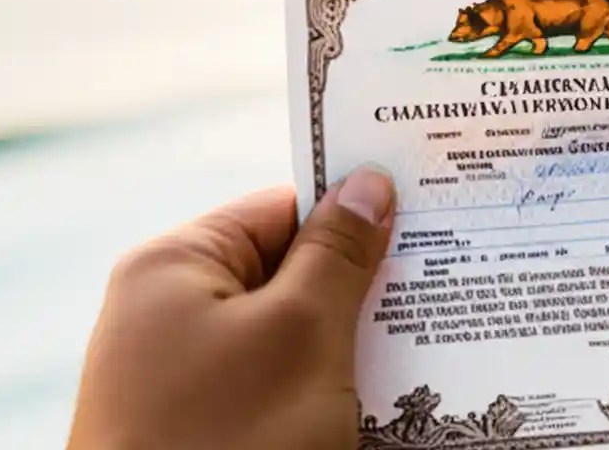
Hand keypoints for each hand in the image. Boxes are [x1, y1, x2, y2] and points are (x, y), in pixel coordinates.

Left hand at [67, 166, 396, 449]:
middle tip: (440, 287)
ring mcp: (183, 375)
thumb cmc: (228, 442)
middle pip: (290, 272)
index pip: (283, 209)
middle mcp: (169, 314)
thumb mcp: (302, 335)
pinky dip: (328, 385)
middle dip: (362, 285)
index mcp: (173, 267)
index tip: (427, 222)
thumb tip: (368, 183)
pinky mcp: (203, 425)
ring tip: (424, 346)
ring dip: (352, 342)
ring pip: (292, 334)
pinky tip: (380, 397)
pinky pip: (279, 383)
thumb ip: (339, 253)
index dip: (355, 214)